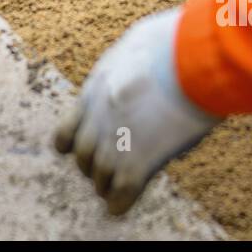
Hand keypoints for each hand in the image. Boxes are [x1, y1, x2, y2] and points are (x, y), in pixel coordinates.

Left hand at [54, 8, 219, 214]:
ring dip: (105, 184)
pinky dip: (120, 202)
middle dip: (92, 166)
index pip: (67, 131)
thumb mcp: (134, 48)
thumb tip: (136, 72)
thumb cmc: (168, 43)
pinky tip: (119, 208)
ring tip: (110, 190)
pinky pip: (122, 193)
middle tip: (102, 171)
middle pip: (83, 157)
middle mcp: (96, 122)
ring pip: (100, 177)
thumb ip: (128, 68)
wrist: (184, 57)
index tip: (77, 147)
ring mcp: (115, 144)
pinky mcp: (138, 162)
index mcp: (93, 93)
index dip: (73, 143)